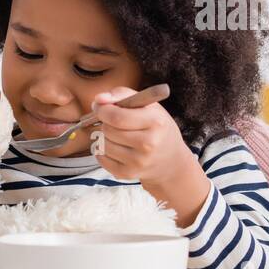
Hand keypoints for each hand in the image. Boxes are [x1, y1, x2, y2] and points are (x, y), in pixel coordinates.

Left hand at [91, 86, 209, 225]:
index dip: (102, 110)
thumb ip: (123, 95)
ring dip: (105, 137)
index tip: (100, 106)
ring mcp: (137, 162)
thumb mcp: (149, 106)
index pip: (117, 117)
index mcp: (155, 122)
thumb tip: (98, 99)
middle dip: (106, 122)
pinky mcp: (127, 174)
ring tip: (119, 136)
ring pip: (102, 143)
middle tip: (115, 122)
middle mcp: (148, 144)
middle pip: (108, 130)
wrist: (170, 161)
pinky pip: (101, 157)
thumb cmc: (157, 128)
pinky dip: (103, 151)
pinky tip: (117, 148)